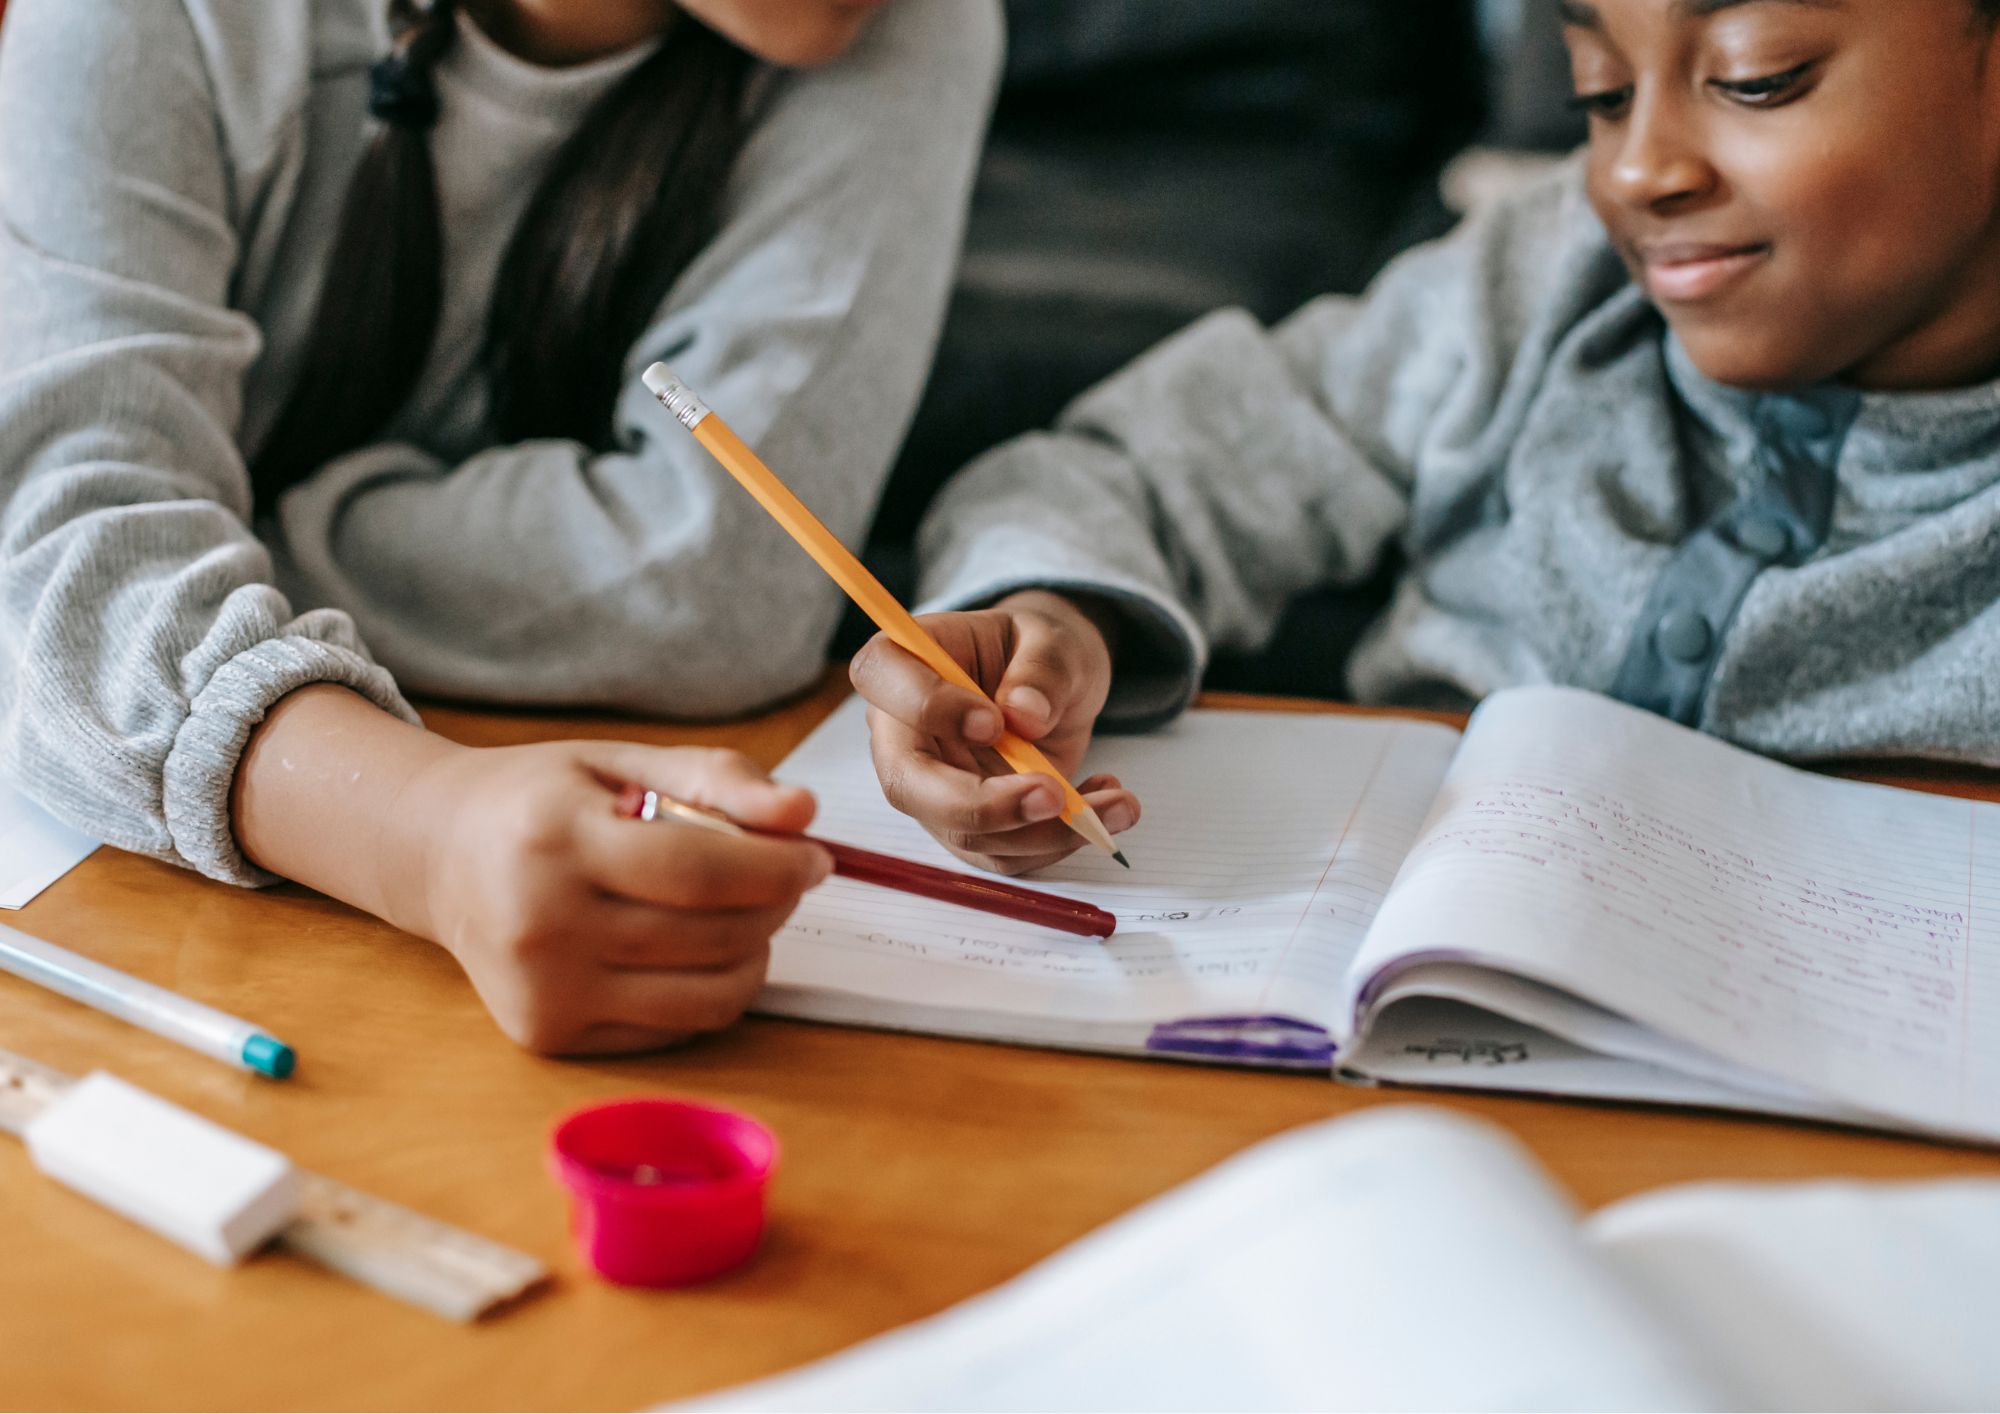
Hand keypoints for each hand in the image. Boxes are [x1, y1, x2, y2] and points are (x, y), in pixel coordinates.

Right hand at [400, 741, 830, 1054]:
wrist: (440, 855)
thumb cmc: (541, 801)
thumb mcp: (622, 760)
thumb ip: (716, 778)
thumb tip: (802, 813)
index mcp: (554, 840)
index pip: (697, 870)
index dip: (775, 867)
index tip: (815, 855)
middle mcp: (540, 924)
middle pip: (709, 936)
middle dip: (775, 905)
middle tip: (787, 876)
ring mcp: (542, 990)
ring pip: (705, 995)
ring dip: (754, 953)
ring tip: (747, 912)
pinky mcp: (549, 1034)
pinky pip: (675, 1027)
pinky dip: (710, 989)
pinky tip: (696, 949)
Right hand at [848, 590, 1139, 874]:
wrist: (1055, 684)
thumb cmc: (1037, 651)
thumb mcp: (1052, 639)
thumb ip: (1042, 668)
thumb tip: (1025, 714)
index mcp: (903, 663)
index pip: (882, 681)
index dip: (928, 707)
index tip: (993, 721)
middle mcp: (903, 733)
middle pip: (908, 784)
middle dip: (982, 805)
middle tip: (1054, 795)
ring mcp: (933, 789)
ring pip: (965, 834)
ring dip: (1045, 832)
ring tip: (1117, 804)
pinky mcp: (970, 826)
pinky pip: (1005, 855)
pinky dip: (1060, 842)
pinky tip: (1102, 806)